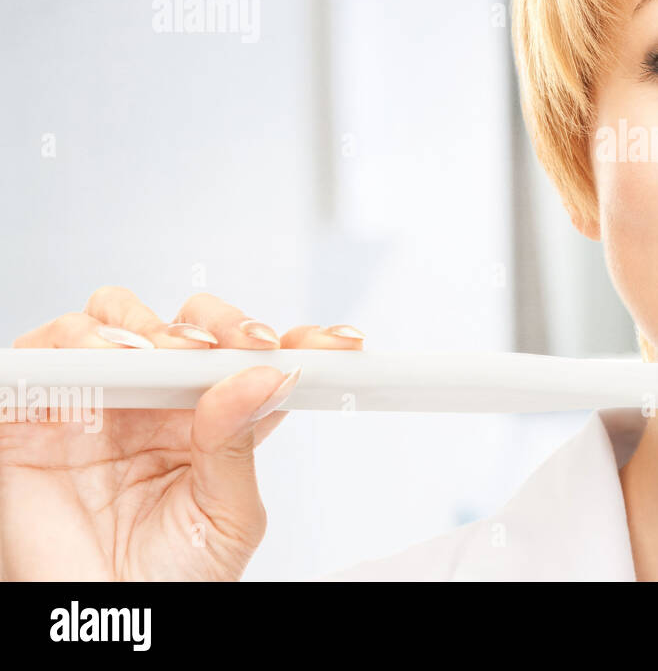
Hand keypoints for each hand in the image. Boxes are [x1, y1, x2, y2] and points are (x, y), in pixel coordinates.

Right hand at [0, 287, 363, 579]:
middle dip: (225, 321)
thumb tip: (264, 375)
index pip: (257, 361)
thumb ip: (238, 446)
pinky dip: (80, 338)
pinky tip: (118, 360)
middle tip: (250, 344)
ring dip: (153, 322)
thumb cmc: (165, 582)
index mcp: (212, 421)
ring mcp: (97, 401)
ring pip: (117, 317)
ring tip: (179, 352)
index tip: (340, 343)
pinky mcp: (33, 411)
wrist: (102, 625)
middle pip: (189, 323)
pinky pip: (46, 349)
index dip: (299, 341)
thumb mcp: (224, 518)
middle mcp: (155, 401)